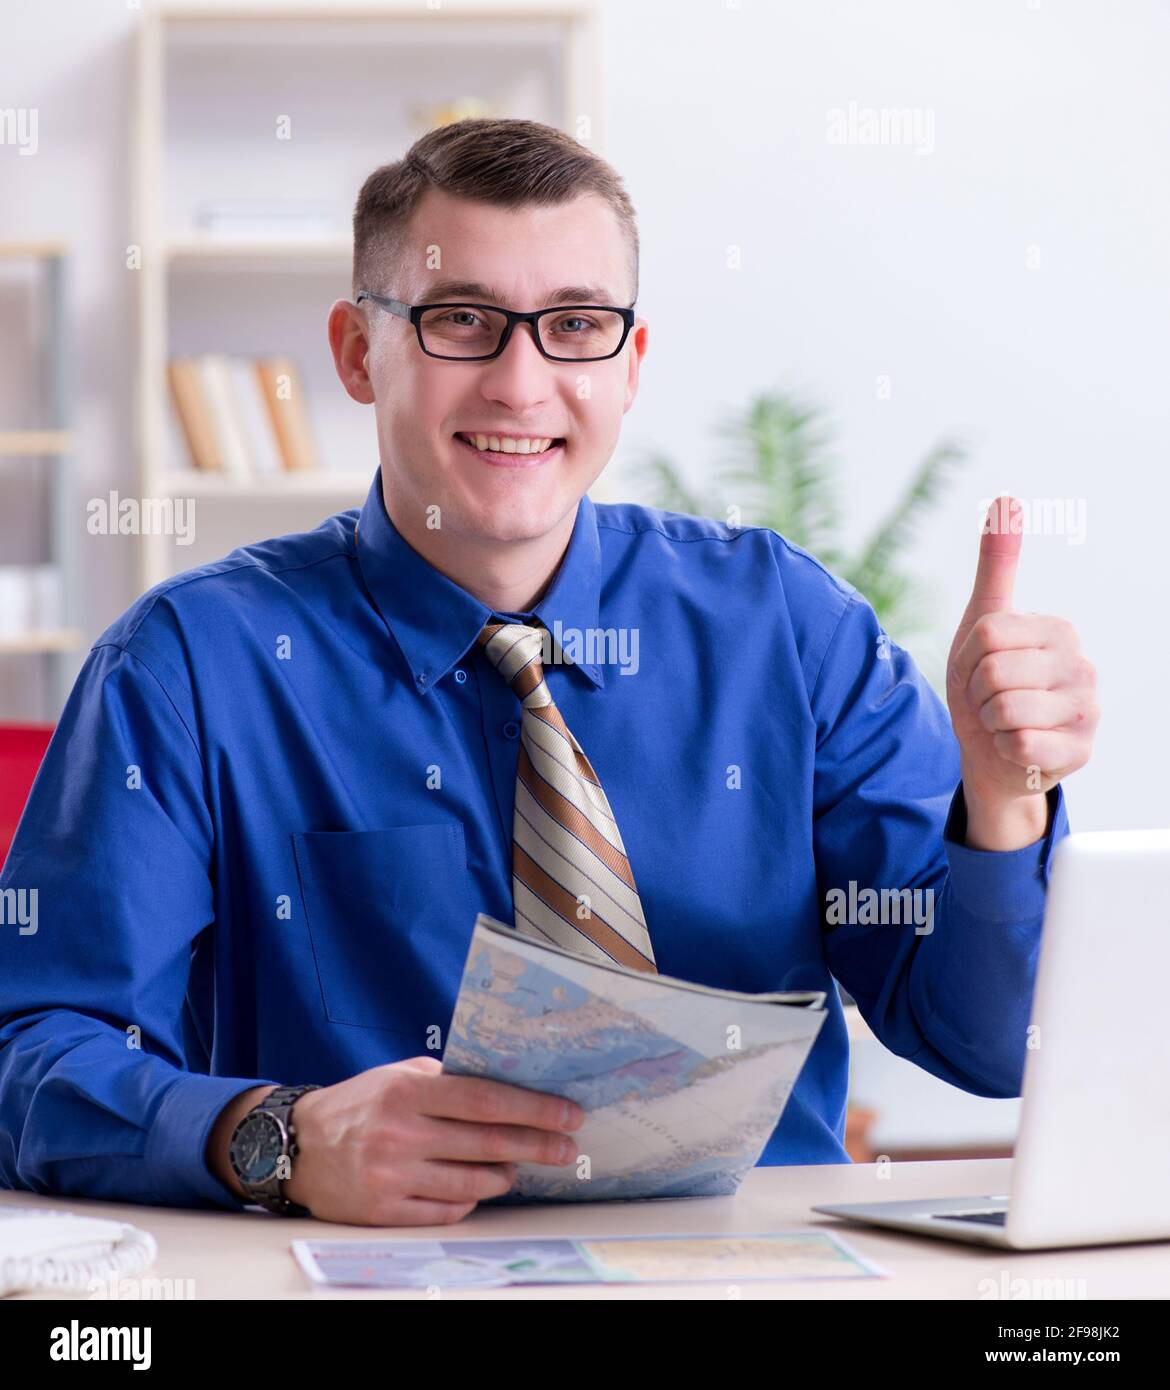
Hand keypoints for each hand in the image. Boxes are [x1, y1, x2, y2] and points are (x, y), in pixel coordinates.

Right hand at [282, 1056, 584, 1225]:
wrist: (296, 1147)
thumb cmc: (357, 1104)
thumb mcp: (396, 1075)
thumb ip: (444, 1079)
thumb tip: (503, 1083)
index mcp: (407, 1093)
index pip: (485, 1100)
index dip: (533, 1108)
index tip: (567, 1113)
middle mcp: (401, 1134)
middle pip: (487, 1142)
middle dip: (537, 1145)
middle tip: (566, 1146)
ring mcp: (393, 1176)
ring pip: (472, 1182)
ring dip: (506, 1175)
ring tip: (518, 1167)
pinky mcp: (385, 1211)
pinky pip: (447, 1209)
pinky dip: (471, 1198)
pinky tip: (480, 1186)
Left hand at [946, 496, 1098, 848]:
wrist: (994, 753)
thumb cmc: (987, 686)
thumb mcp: (982, 622)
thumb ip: (998, 564)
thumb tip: (1008, 499)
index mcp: (1058, 629)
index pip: (986, 634)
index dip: (967, 658)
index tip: (981, 668)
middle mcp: (1081, 665)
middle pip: (992, 671)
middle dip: (976, 692)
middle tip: (990, 701)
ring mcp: (1087, 709)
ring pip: (1004, 709)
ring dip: (989, 722)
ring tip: (1004, 723)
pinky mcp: (1081, 750)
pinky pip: (1018, 744)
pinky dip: (1004, 749)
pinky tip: (1018, 747)